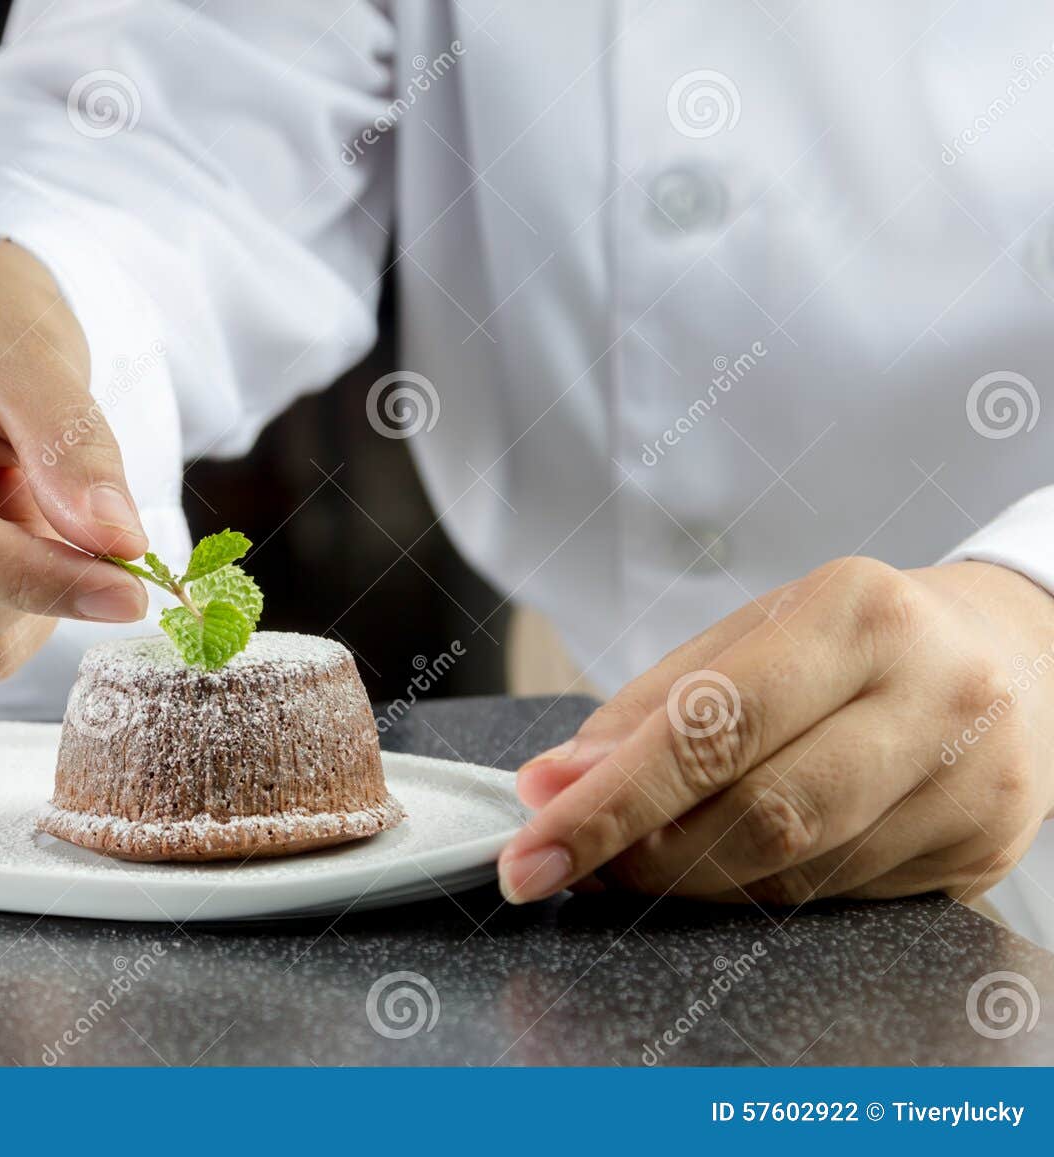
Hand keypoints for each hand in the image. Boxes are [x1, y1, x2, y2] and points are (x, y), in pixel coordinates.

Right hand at [0, 237, 149, 681]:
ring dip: (24, 594)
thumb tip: (117, 542)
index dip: (33, 575)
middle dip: (30, 578)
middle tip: (59, 497)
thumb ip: (72, 447)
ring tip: (21, 497)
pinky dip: (13, 608)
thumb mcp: (34, 356)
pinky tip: (6, 531)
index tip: (129, 588)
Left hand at [499, 557, 1053, 906]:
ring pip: (794, 873)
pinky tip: (730, 861)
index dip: (609, 802)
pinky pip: (834, 900)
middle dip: (640, 855)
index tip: (530, 850)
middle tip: (567, 865)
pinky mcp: (981, 854)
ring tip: (638, 857)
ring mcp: (972, 783)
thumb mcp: (751, 634)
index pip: (711, 727)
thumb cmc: (857, 638)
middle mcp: (932, 695)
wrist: (1014, 652)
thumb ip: (650, 708)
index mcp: (857, 614)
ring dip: (690, 880)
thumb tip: (554, 783)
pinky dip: (759, 890)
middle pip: (759, 816)